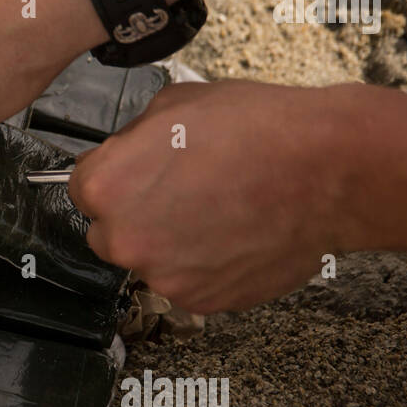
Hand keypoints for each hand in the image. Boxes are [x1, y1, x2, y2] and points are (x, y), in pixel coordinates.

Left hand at [68, 80, 350, 313]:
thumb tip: (128, 152)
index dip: (113, 176)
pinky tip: (235, 232)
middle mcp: (125, 239)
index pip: (80, 188)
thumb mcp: (174, 105)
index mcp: (106, 187)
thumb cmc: (257, 130)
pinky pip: (189, 281)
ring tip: (217, 210)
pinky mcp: (203, 301)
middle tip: (180, 192)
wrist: (326, 170)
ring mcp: (164, 276)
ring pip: (151, 260)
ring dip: (171, 242)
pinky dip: (205, 264)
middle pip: (109, 232)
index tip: (136, 173)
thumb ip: (134, 138)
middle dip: (135, 214)